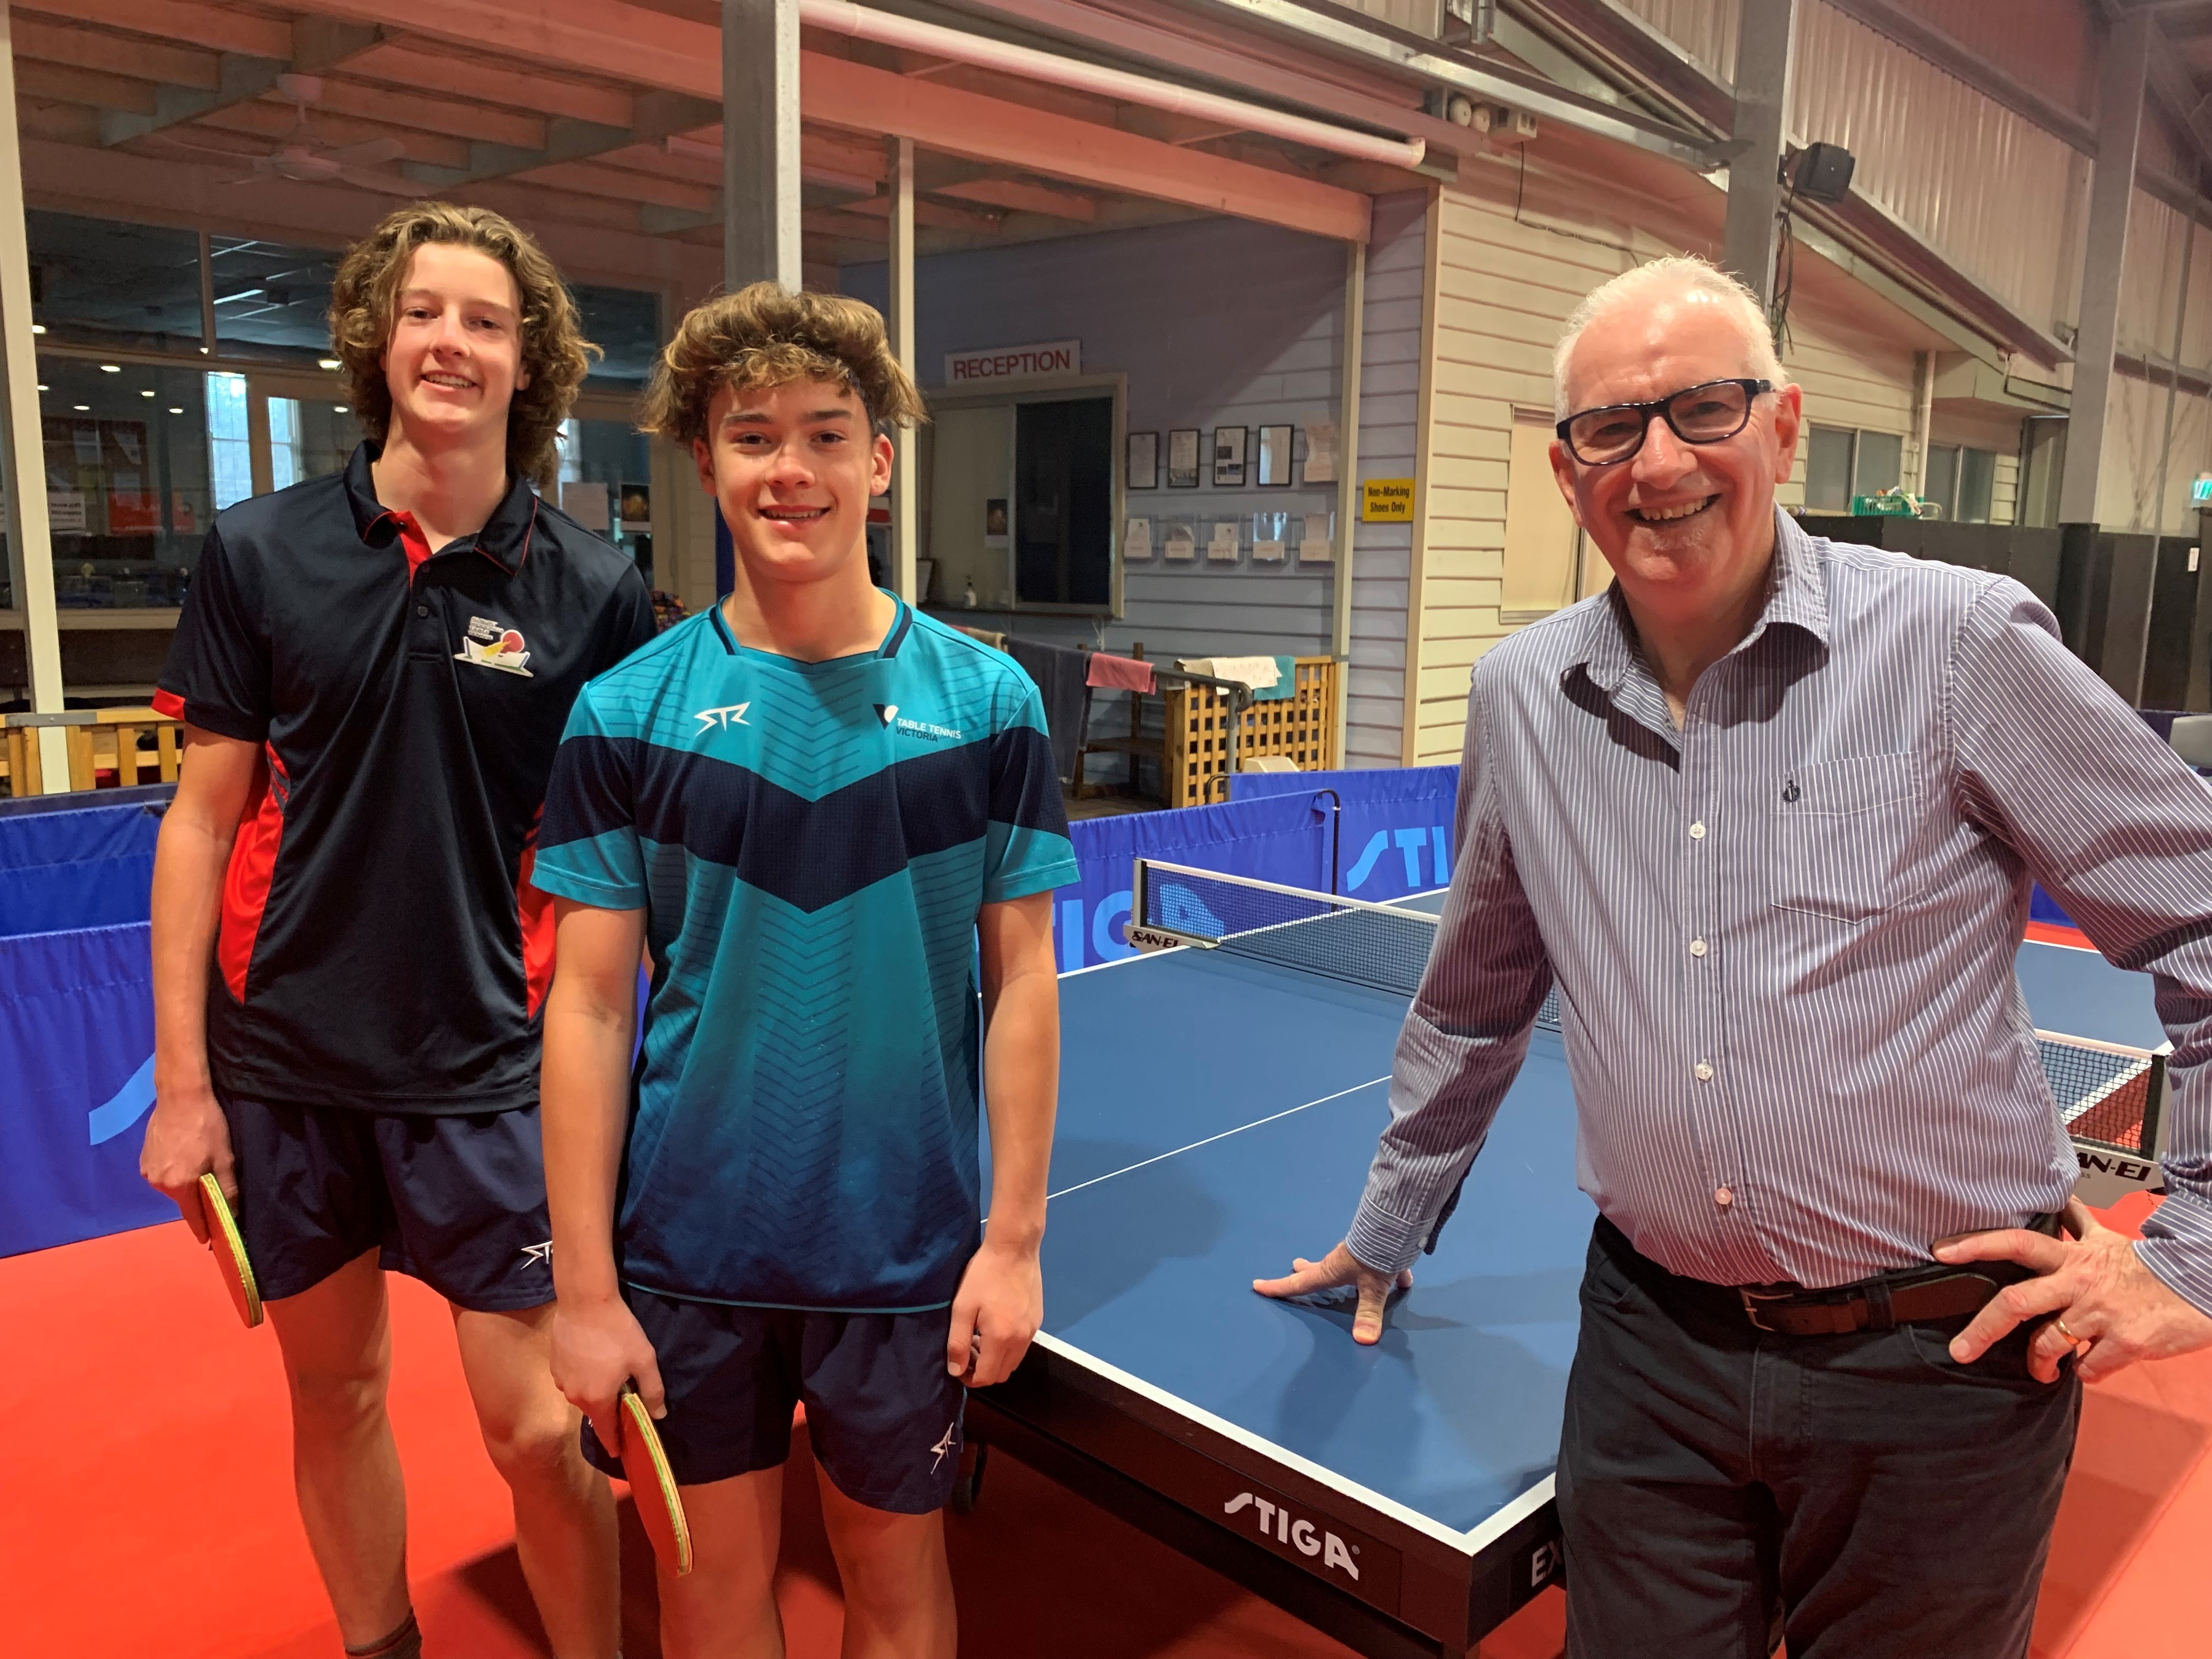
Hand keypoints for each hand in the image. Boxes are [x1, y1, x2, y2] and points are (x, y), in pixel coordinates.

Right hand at [139, 1081, 234, 1244]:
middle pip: (183, 1200)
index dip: (202, 1229)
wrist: (180, 1097)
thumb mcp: (225, 1158)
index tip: (208, 1241)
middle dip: (196, 1196)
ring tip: (196, 1160)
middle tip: (209, 1180)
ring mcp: (148, 1171)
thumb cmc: (207, 1126)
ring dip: (184, 1180)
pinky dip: (173, 1169)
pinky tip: (183, 1153)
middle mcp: (160, 1184)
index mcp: (181, 1186)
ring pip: (172, 1186)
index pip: (192, 1217)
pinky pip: (161, 1173)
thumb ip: (227, 1189)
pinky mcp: (143, 1160)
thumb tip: (232, 1214)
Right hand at [552, 1293, 664, 1456]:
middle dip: (608, 1410)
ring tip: (609, 1373)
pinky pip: (572, 1379)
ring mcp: (561, 1381)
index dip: (614, 1443)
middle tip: (623, 1397)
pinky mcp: (554, 1364)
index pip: (605, 1432)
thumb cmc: (618, 1331)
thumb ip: (653, 1391)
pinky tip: (594, 1359)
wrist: (585, 1301)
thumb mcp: (644, 1360)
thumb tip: (658, 1416)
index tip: (620, 1452)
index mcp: (597, 1400)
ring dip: (594, 1390)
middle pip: (594, 1412)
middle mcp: (575, 1396)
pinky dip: (583, 1376)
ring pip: (582, 1394)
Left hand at [947, 1235, 1042, 1386]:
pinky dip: (1008, 1347)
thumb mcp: (962, 1308)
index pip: (986, 1378)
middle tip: (968, 1349)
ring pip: (1014, 1362)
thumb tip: (956, 1371)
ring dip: (996, 1359)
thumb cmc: (983, 1275)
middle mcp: (1021, 1340)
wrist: (1014, 1249)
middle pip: (1002, 1374)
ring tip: (980, 1337)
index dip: (969, 1378)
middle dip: (982, 1370)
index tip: (958, 1364)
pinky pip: (1022, 1346)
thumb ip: (958, 1343)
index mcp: (1001, 1339)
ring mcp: (1032, 1330)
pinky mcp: (1037, 1320)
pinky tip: (996, 1325)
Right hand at [1252, 1242, 1412, 1345]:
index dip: (1279, 1286)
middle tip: (1296, 1266)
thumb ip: (1369, 1313)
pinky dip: (1389, 1272)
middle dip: (1307, 1270)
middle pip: (1319, 1269)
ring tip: (1349, 1276)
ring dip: (1344, 1269)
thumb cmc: (1376, 1256)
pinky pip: (1380, 1263)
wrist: (1395, 1223)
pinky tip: (1404, 1279)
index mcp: (1332, 1270)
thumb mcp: (1373, 1288)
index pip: (1300, 1284)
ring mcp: (1358, 1253)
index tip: (1258, 1284)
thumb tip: (1363, 1341)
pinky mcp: (1377, 1249)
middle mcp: (1341, 1261)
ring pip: (1347, 1263)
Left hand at [1938, 1198, 2211, 1382]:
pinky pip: (2089, 1367)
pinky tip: (2087, 1367)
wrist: (2199, 1285)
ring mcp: (2100, 1313)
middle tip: (1961, 1349)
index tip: (1941, 1251)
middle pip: (2017, 1302)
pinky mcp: (2125, 1343)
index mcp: (2072, 1256)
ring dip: (2038, 1362)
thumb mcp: (2109, 1239)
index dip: (1977, 1244)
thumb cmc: (2148, 1266)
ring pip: (2048, 1343)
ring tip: (2041, 1370)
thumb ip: (2078, 1226)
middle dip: (1983, 1329)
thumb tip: (2059, 1203)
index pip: (2016, 1242)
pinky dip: (2083, 1372)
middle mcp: (2079, 1282)